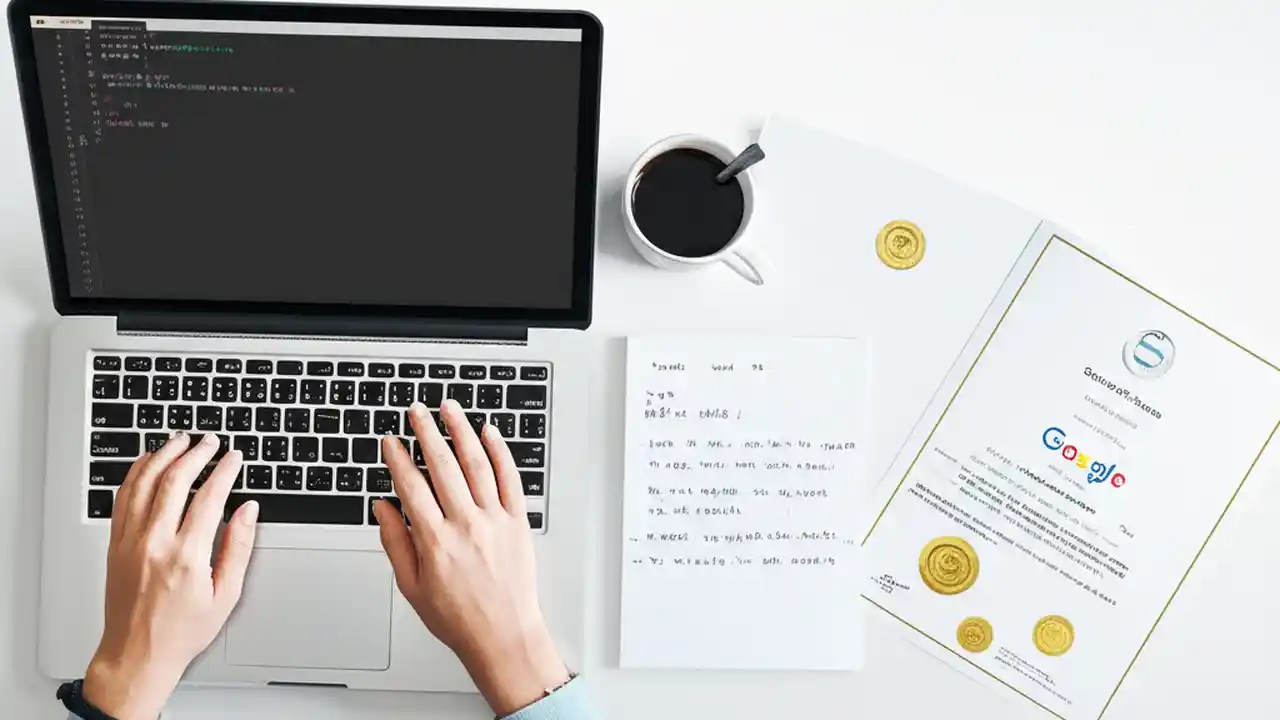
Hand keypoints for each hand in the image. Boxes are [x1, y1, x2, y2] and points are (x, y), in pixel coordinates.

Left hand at [83, 434, 258, 719]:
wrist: (137, 654)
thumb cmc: (181, 630)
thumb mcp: (226, 594)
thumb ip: (238, 547)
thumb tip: (247, 511)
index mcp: (186, 556)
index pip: (209, 497)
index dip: (224, 470)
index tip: (233, 457)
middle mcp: (155, 544)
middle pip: (175, 480)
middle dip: (196, 453)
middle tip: (210, 441)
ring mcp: (130, 542)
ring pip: (145, 482)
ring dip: (164, 455)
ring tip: (180, 440)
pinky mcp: (115, 544)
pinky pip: (123, 498)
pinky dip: (136, 474)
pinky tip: (148, 462)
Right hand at [375, 400, 567, 715]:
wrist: (503, 635)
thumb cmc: (458, 617)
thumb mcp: (411, 587)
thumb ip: (395, 542)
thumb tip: (382, 507)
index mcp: (435, 541)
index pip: (410, 487)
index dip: (397, 459)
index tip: (390, 441)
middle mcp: (465, 525)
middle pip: (442, 466)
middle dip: (426, 432)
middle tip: (416, 411)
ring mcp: (494, 521)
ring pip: (476, 464)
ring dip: (461, 431)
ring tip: (449, 409)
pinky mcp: (517, 522)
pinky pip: (510, 478)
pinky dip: (499, 452)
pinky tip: (489, 433)